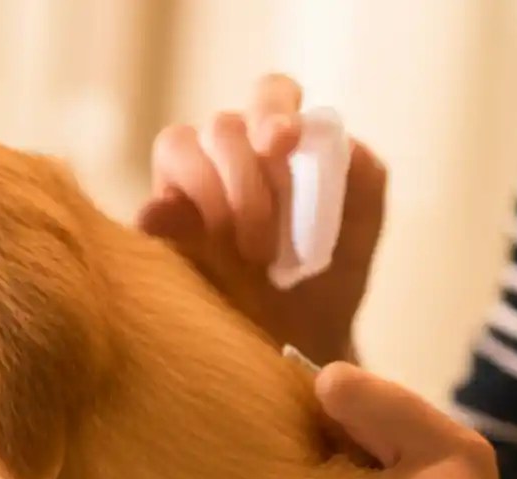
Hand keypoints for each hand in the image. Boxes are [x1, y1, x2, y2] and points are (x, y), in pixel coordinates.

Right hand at [137, 74, 384, 364]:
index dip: (274, 109)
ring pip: (180, 144)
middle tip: (273, 239)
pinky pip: (150, 202)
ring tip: (252, 257)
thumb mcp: (359, 241)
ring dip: (220, 198)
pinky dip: (168, 216)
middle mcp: (229, 153)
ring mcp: (186, 184)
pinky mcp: (157, 223)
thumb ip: (366, 188)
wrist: (296, 347)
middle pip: (224, 123)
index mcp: (279, 145)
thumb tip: (348, 145)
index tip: (284, 141)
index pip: (271, 94)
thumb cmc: (326, 284)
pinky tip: (192, 247)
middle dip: (250, 176)